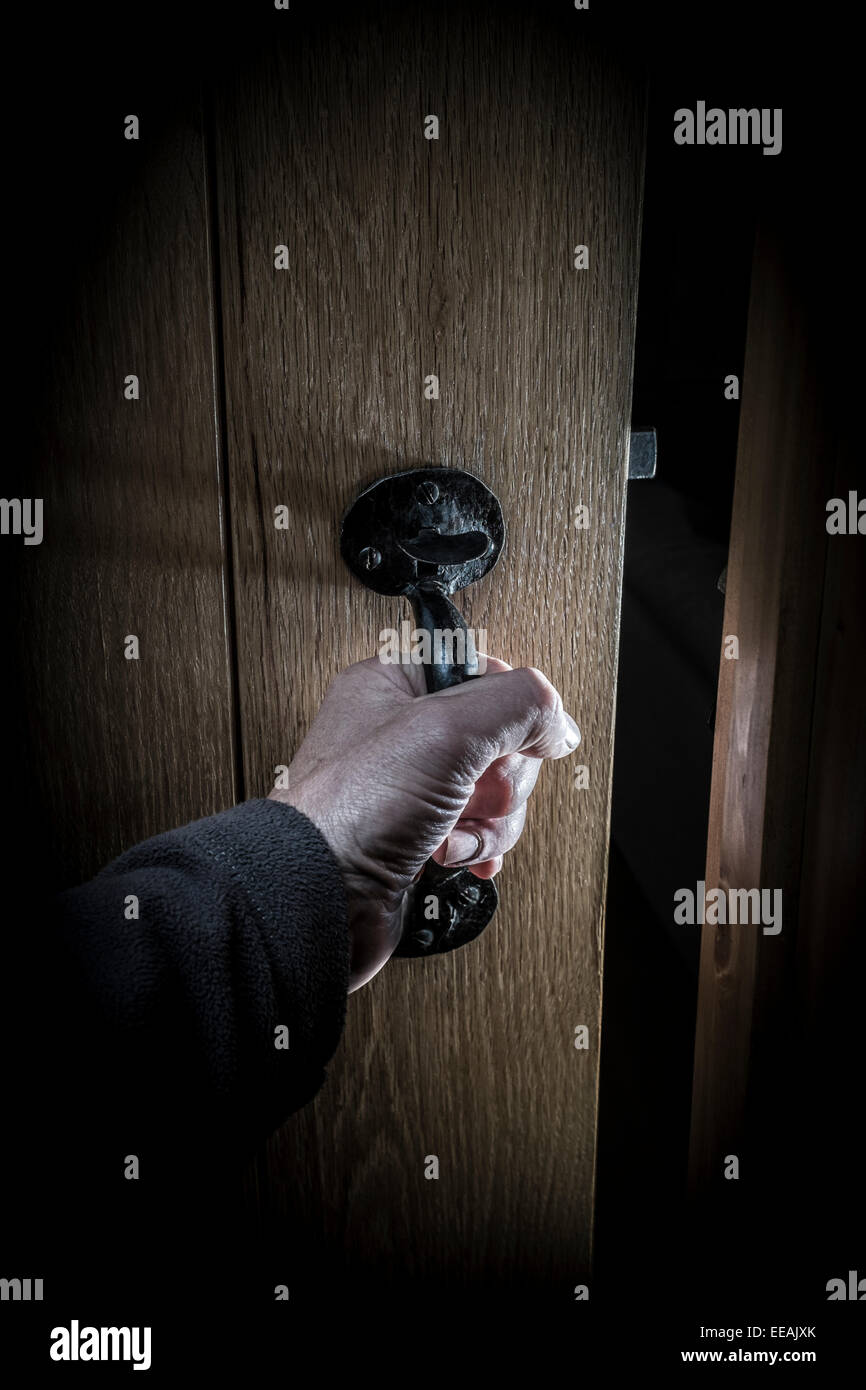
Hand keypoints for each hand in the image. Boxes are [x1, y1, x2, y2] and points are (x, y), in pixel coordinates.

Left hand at [270, 656, 580, 991]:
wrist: (318, 900)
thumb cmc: (350, 812)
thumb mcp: (448, 730)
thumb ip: (519, 705)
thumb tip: (559, 722)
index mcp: (394, 686)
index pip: (482, 670)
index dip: (509, 708)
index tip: (512, 736)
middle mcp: (401, 734)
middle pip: (501, 738)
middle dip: (501, 779)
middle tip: (474, 792)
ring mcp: (410, 789)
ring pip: (494, 791)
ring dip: (491, 820)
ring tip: (459, 832)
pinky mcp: (417, 837)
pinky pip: (477, 833)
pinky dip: (479, 847)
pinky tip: (461, 855)